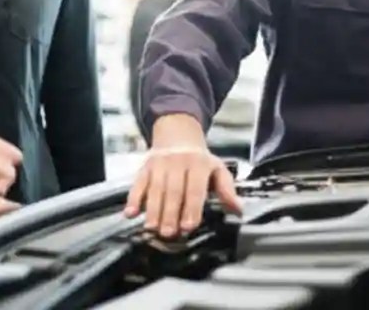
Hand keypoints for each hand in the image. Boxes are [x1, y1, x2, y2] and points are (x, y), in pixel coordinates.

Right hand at [123, 115, 241, 238]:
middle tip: (169, 233)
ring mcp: (159, 164)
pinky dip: (133, 199)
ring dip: (152, 210)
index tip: (189, 226)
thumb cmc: (200, 160)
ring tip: (152, 228)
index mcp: (199, 164)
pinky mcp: (145, 167)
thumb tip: (238, 209)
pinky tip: (130, 213)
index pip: (195, 188)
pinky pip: (137, 184)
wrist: (178, 135)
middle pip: (173, 191)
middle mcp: (178, 162)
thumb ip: (226, 189)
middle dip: (170, 213)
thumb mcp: (218, 169)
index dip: (192, 207)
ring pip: (154, 189)